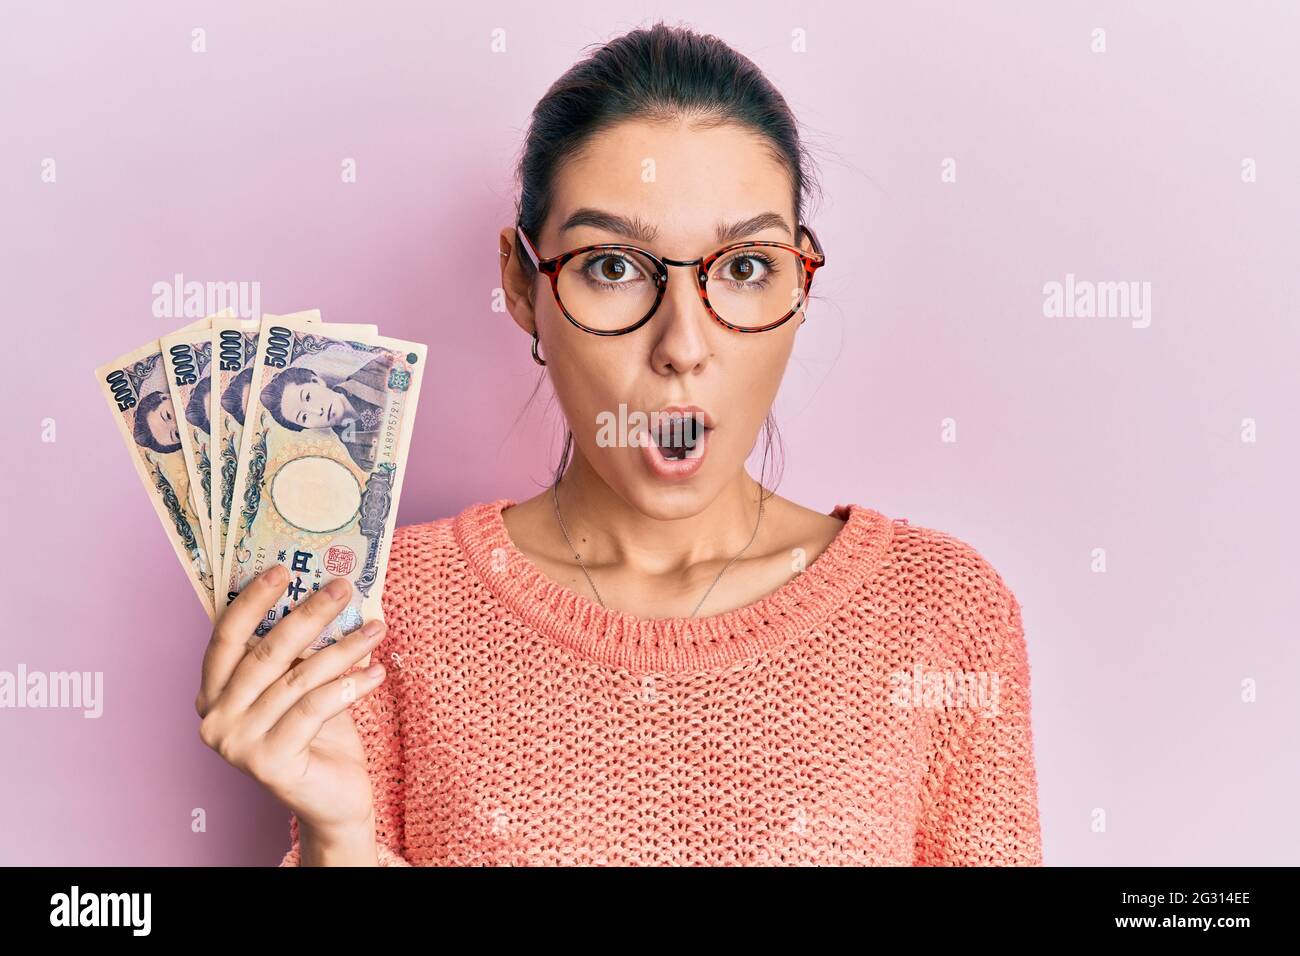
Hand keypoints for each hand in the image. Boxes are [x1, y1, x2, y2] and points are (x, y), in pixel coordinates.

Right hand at [195, 565, 387, 853]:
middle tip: (343, 586)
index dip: (252, 601)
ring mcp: (237, 744)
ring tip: (376, 627)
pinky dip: (351, 685)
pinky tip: (377, 670)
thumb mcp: (303, 684)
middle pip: (266, 652)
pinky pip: (316, 707)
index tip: (282, 568)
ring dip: (343, 647)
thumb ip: (301, 650)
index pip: (226, 637)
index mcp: (213, 693)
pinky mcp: (269, 763)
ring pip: (298, 678)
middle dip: (309, 614)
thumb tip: (328, 593)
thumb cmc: (317, 735)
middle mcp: (215, 719)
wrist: (333, 799)